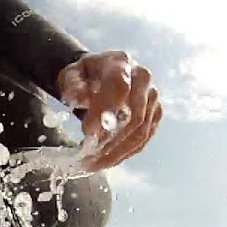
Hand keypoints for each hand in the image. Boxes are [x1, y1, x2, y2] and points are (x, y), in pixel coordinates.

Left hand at [57, 50, 162, 172]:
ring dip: (117, 152)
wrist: (102, 74)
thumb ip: (72, 85)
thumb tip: (75, 97)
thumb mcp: (71, 74)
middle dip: (110, 140)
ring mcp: (152, 97)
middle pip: (134, 115)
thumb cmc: (86, 76)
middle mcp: (143, 78)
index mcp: (121, 63)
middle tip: (87, 156)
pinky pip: (144, 139)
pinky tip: (106, 161)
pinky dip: (125, 153)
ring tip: (93, 163)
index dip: (105, 112)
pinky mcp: (155, 114)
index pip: (119, 87)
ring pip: (141, 132)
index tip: (86, 132)